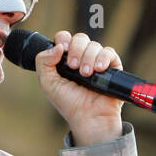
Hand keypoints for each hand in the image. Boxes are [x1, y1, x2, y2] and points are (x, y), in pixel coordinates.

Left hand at [35, 31, 124, 145]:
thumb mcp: (47, 83)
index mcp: (65, 59)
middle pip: (80, 38)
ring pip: (94, 45)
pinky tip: (99, 69)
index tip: (63, 51)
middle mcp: (82, 58)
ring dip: (89, 58)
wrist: (88, 117)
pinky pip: (109, 52)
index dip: (63, 40)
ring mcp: (97, 61)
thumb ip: (43, 61)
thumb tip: (58, 46)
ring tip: (86, 74)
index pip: (64, 38)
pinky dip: (103, 58)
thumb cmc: (68, 103)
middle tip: (74, 68)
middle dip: (76, 50)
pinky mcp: (112, 67)